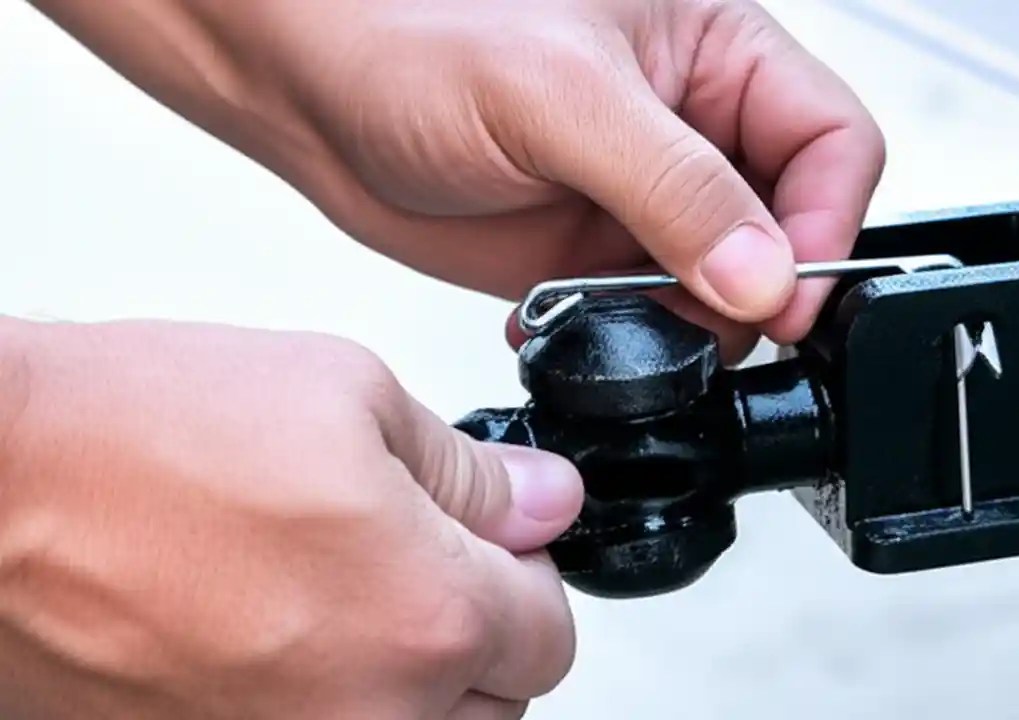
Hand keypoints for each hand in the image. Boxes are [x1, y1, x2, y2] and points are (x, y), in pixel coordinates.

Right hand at [0, 318, 582, 718]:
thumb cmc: (131, 437)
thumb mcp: (345, 397)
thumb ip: (471, 473)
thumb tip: (545, 502)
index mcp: (424, 619)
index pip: (552, 630)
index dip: (525, 570)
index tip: (490, 538)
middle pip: (501, 700)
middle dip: (476, 629)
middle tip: (404, 558)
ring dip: (410, 680)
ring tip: (332, 595)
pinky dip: (330, 705)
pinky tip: (278, 636)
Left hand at [33, 0, 884, 359]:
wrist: (310, 86)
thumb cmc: (411, 34)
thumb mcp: (560, 95)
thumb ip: (675, 188)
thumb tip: (764, 275)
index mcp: (714, 52)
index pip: (831, 141)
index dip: (827, 223)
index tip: (788, 291)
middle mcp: (691, 127)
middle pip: (792, 222)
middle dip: (765, 284)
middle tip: (712, 318)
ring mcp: (644, 198)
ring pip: (728, 282)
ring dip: (695, 321)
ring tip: (628, 319)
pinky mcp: (595, 254)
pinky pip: (655, 315)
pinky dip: (634, 340)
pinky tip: (580, 328)